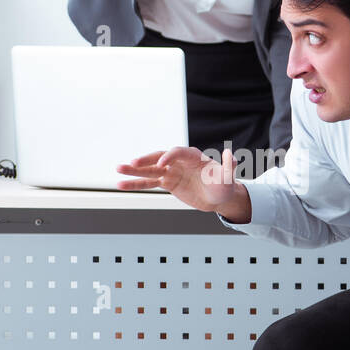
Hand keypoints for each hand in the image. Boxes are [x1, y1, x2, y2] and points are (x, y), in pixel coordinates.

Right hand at [116, 146, 250, 219]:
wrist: (219, 197)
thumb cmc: (225, 186)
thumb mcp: (228, 178)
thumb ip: (228, 166)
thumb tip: (230, 154)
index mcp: (193, 156)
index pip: (178, 152)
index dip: (170, 156)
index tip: (162, 165)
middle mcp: (179, 161)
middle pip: (159, 157)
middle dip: (146, 160)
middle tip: (132, 163)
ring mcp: (171, 171)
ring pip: (150, 169)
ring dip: (134, 170)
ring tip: (118, 169)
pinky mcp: (167, 182)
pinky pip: (149, 182)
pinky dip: (136, 184)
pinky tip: (120, 185)